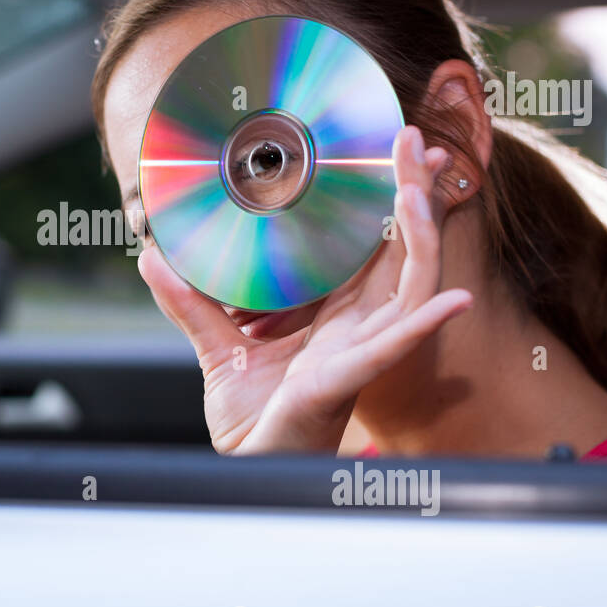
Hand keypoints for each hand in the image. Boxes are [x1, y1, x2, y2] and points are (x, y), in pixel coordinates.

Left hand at [138, 125, 471, 454]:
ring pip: (408, 284)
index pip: (372, 245)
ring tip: (418, 186)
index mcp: (337, 314)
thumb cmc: (252, 419)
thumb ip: (191, 301)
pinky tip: (455, 300)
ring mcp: (360, 351)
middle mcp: (360, 326)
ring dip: (419, 234)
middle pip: (402, 250)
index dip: (386, 198)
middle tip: (413, 138)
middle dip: (414, 193)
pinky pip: (394, 349)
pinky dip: (424, 324)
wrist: (249, 469)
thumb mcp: (218, 347)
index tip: (389, 148)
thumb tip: (152, 256)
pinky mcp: (346, 379)